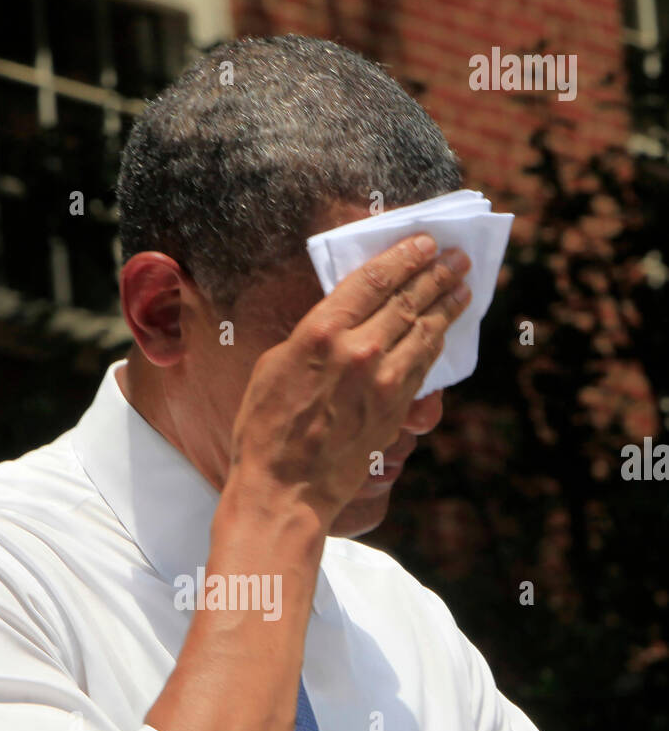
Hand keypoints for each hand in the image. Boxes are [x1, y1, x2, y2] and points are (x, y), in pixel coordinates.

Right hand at [227, 234, 470, 531]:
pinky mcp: (396, 410)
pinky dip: (435, 344)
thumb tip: (342, 319)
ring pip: (424, 332)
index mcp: (322, 332)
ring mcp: (383, 382)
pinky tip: (444, 331)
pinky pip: (423, 368)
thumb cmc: (266, 428)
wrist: (286, 488)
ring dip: (447, 305)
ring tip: (464, 287)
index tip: (424, 242)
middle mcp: (359, 351)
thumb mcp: (275, 365)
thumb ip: (314, 335)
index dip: (404, 257)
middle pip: (408, 300)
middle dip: (437, 274)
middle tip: (458, 258)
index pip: (374, 280)